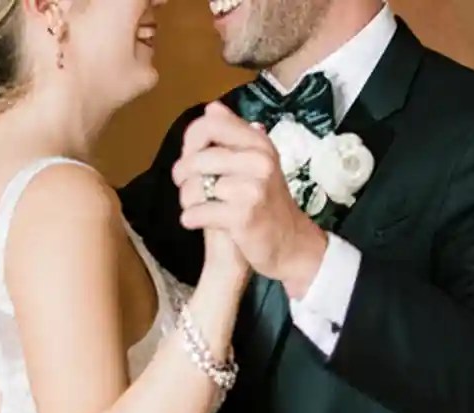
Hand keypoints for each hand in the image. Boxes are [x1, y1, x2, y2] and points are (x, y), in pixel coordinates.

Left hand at [173, 102, 327, 296]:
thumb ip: (234, 135)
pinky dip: (191, 218)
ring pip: (195, 186)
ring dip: (187, 200)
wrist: (290, 243)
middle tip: (185, 186)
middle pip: (197, 158)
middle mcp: (259, 160)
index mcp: (258, 143)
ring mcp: (253, 188)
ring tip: (196, 206)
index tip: (189, 157)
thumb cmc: (267, 201)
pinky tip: (197, 221)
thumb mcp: (256, 162)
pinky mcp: (243, 215)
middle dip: (182, 174)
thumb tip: (212, 108)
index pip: (209, 125)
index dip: (190, 141)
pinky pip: (199, 211)